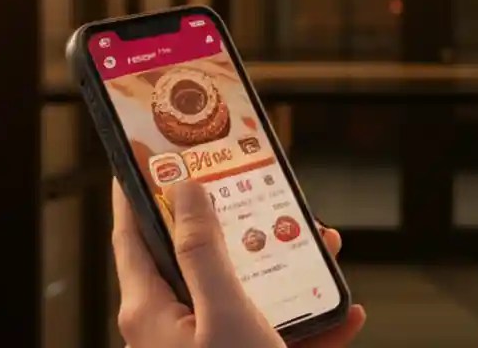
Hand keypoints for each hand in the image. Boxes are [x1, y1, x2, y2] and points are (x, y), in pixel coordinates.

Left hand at [111, 179, 365, 347]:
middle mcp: (171, 328)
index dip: (141, 188)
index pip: (133, 232)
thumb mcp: (224, 313)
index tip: (155, 148)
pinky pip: (273, 337)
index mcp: (150, 309)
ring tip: (320, 247)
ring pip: (242, 294)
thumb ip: (203, 250)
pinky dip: (308, 326)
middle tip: (263, 190)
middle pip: (198, 257)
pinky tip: (344, 316)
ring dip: (284, 270)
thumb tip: (181, 190)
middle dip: (238, 223)